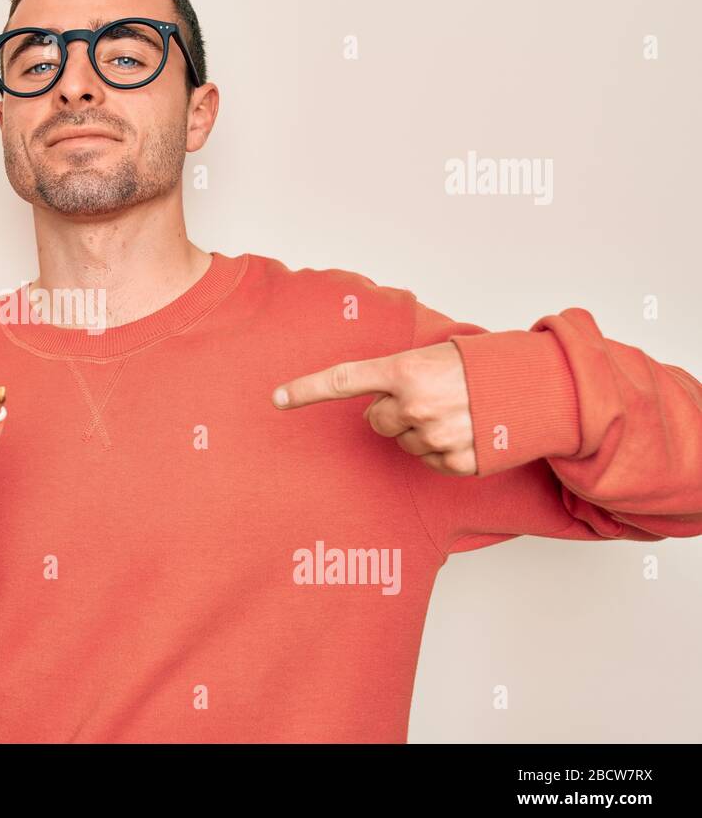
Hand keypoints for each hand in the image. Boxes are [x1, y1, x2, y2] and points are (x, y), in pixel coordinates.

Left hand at [271, 341, 476, 475]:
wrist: (541, 387)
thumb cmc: (484, 365)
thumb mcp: (436, 356)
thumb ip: (399, 377)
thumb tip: (375, 405)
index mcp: (406, 370)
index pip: (342, 380)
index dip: (305, 390)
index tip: (277, 398)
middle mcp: (415, 405)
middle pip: (376, 420)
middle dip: (393, 411)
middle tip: (427, 397)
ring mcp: (435, 436)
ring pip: (403, 442)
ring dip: (421, 430)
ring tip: (456, 411)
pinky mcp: (457, 462)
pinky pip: (431, 461)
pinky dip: (444, 450)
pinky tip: (467, 431)